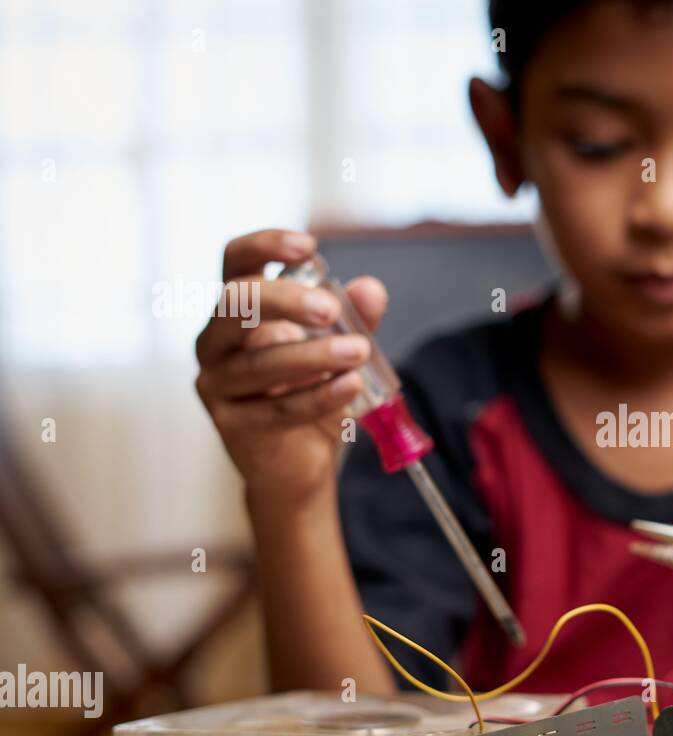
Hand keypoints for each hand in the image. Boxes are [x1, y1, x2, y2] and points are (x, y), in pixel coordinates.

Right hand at [195, 229, 387, 502]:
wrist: (298, 466)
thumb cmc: (310, 396)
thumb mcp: (338, 351)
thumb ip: (354, 320)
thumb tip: (370, 288)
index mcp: (238, 312)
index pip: (235, 264)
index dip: (264, 246)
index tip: (309, 246)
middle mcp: (215, 342)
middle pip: (235, 306)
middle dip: (284, 301)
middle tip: (331, 309)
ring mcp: (217, 384)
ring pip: (259, 363)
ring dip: (313, 356)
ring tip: (358, 352)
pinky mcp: (231, 425)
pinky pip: (277, 408)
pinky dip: (318, 397)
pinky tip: (351, 386)